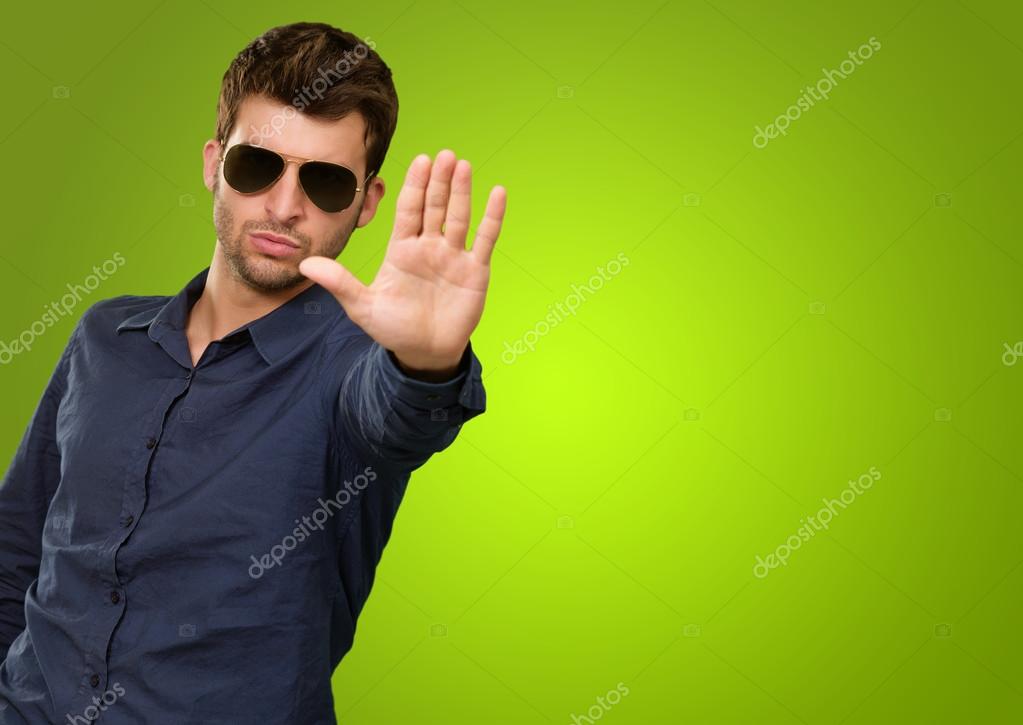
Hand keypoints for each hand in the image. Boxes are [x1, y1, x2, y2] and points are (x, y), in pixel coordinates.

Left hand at [299, 150, 506, 377]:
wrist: (424, 354)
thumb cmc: (393, 329)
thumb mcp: (363, 306)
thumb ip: (339, 282)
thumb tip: (306, 265)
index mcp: (402, 249)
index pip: (409, 210)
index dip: (415, 185)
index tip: (421, 160)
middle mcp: (429, 247)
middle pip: (435, 207)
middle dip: (439, 181)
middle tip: (445, 155)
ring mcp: (453, 257)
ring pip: (459, 217)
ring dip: (462, 192)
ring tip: (463, 166)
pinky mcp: (475, 271)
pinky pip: (485, 239)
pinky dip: (493, 217)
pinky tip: (498, 193)